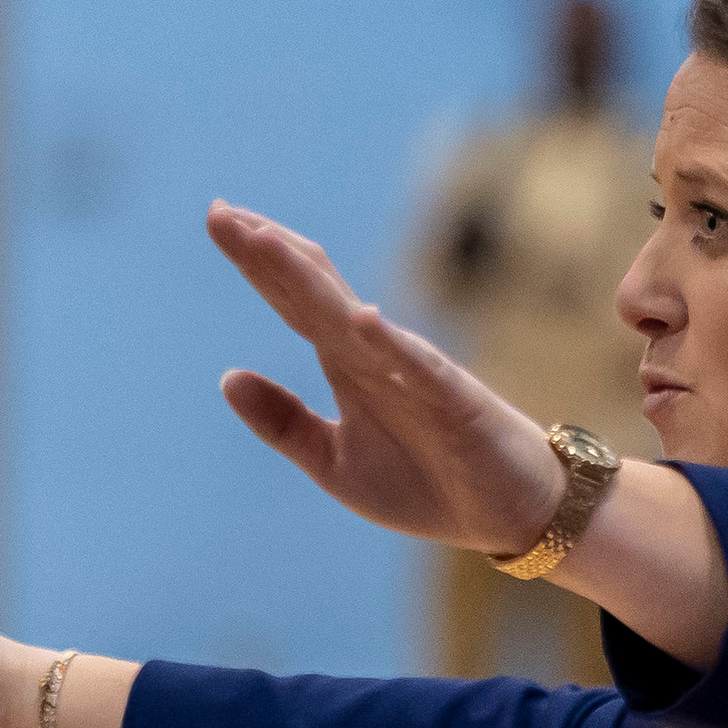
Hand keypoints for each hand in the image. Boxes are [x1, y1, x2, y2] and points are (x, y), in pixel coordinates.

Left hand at [208, 201, 567, 555]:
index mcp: (348, 366)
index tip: (218, 219)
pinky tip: (361, 318)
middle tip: (220, 211)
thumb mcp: (335, 462)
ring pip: (354, 319)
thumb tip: (227, 376)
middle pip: (315, 294)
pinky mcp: (456, 403)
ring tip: (268, 243)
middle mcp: (377, 356)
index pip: (295, 302)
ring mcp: (416, 374)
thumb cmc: (427, 485)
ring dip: (312, 282)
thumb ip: (285, 423)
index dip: (258, 264)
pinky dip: (392, 344)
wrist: (509, 516)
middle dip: (270, 255)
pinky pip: (421, 369)